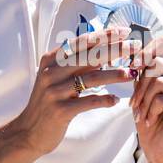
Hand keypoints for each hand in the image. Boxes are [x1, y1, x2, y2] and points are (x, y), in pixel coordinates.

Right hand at [10, 25, 139, 155]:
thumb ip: (73, 64)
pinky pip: (88, 102)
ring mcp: (55, 92)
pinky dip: (104, 100)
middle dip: (115, 50)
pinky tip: (115, 100)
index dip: (104, 36)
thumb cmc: (48, 102)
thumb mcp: (55, 78)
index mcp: (51, 60)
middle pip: (89, 57)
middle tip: (135, 47)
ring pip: (91, 78)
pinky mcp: (60, 111)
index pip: (81, 42)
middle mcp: (51, 73)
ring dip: (114, 75)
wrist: (27, 131)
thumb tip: (102, 48)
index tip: (123, 31)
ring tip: (131, 73)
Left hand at [130, 36, 162, 162]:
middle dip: (139, 83)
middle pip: (157, 62)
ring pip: (158, 81)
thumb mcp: (142, 92)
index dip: (144, 50)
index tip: (131, 65)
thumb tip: (133, 52)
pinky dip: (151, 110)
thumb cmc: (150, 121)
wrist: (160, 152)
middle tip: (133, 102)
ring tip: (141, 113)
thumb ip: (142, 72)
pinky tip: (150, 120)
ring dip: (143, 100)